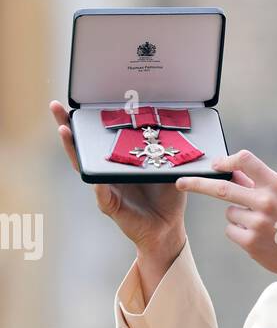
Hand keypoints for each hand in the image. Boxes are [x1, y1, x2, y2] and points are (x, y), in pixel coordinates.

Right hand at [49, 100, 186, 253]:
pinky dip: (99, 187)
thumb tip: (170, 125)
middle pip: (82, 147)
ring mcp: (105, 188)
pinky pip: (103, 195)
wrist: (168, 227)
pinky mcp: (110, 206)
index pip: (100, 137)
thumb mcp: (168, 167)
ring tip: (64, 130)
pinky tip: (95, 179)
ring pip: (84, 168)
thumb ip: (166, 150)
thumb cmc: (166, 196)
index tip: (76, 100)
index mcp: (118, 161)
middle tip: (56, 106)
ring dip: (74, 149)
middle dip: (66, 126)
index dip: (87, 121)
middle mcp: (107, 172)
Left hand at [175, 149, 276, 300]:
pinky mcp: (250, 241)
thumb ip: (258, 185)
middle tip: (181, 183)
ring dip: (238, 217)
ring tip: (261, 227)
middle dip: (197, 184)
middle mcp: (266, 201)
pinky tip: (258, 239)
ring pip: (229, 212)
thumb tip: (230, 172)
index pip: (245, 160)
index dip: (226, 161)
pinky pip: (230, 230)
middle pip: (222, 187)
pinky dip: (239, 233)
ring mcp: (257, 222)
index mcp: (276, 185)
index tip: (214, 166)